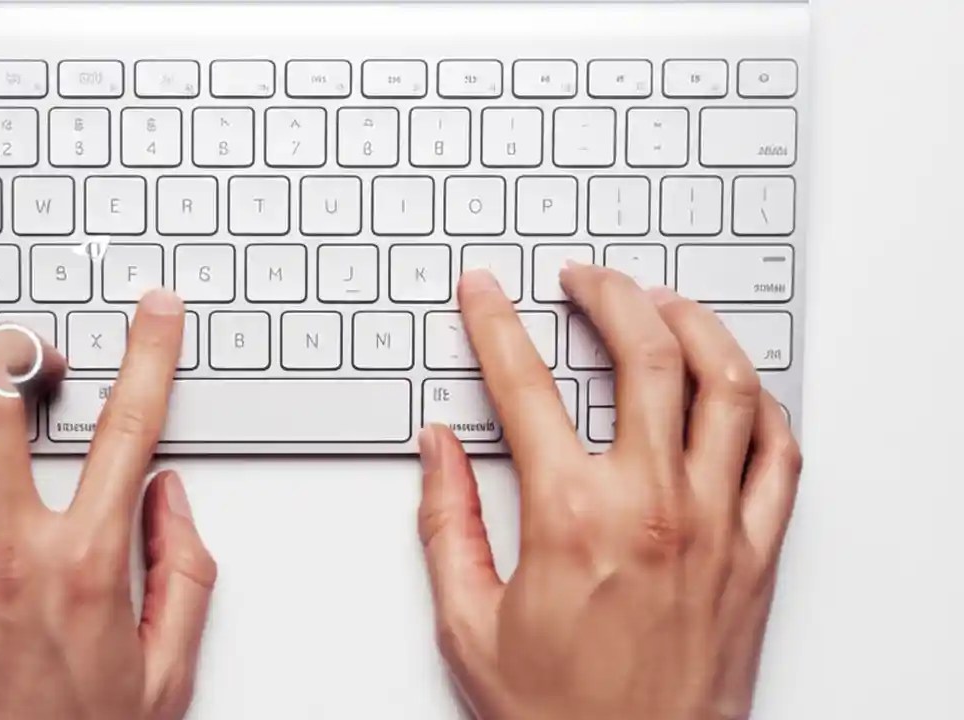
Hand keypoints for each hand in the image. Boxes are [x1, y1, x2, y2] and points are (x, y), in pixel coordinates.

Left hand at [0, 289, 215, 719]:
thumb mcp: (164, 674)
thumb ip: (182, 574)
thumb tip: (168, 497)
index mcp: (86, 566)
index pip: (127, 428)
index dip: (149, 353)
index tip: (156, 312)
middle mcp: (9, 549)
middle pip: (0, 398)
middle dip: (27, 347)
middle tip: (52, 354)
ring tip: (0, 368)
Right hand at [418, 267, 802, 719]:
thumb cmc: (557, 715)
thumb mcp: (468, 622)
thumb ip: (447, 523)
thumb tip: (439, 448)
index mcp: (571, 517)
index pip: (524, 384)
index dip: (495, 323)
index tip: (484, 293)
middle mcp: (653, 506)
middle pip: (646, 354)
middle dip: (610, 293)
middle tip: (582, 277)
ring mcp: (718, 525)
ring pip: (727, 385)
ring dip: (693, 324)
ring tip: (661, 303)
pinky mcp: (757, 553)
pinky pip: (781, 452)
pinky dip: (759, 404)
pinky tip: (732, 388)